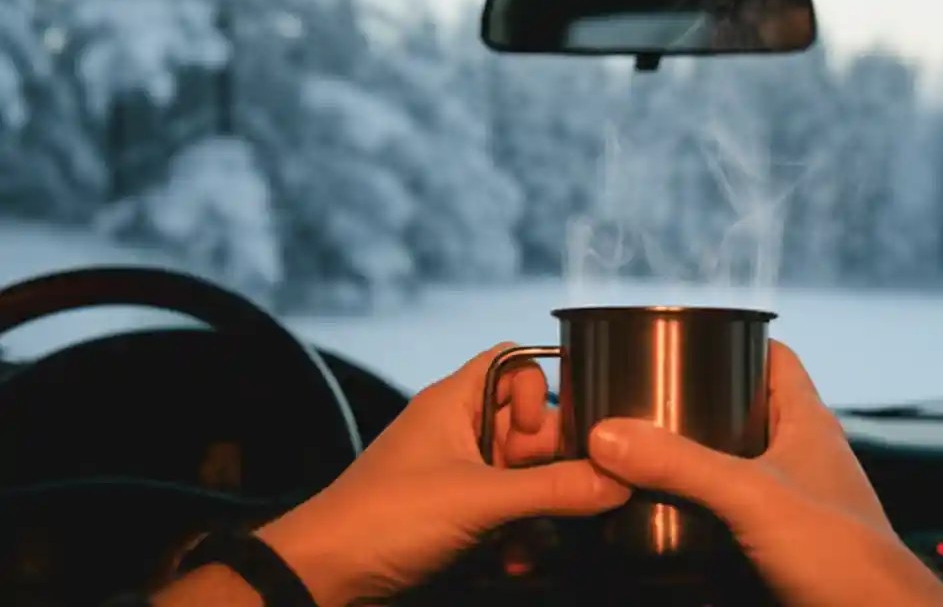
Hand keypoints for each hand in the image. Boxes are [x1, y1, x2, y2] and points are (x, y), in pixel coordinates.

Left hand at [253, 343, 629, 605]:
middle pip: (531, 430)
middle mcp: (458, 432)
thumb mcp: (478, 500)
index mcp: (456, 402)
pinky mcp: (454, 517)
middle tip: (566, 499)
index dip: (540, 392)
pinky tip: (514, 563)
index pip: (515, 364)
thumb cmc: (383, 519)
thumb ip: (553, 490)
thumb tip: (619, 480)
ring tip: (533, 545)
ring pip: (523, 479)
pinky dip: (516, 538)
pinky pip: (505, 515)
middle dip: (553, 469)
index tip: (545, 435)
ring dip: (538, 513)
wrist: (322, 578)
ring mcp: (456, 476)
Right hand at [586, 340, 942, 606]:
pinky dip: (707, 505)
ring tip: (648, 453)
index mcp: (807, 421)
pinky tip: (673, 511)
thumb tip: (612, 435)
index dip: (735, 343)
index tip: (686, 341)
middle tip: (649, 403)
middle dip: (700, 405)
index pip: (774, 357)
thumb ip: (682, 464)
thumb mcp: (750, 496)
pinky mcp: (784, 537)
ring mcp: (796, 496)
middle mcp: (803, 452)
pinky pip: (738, 507)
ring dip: (699, 460)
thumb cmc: (843, 551)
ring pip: (739, 461)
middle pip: (747, 409)